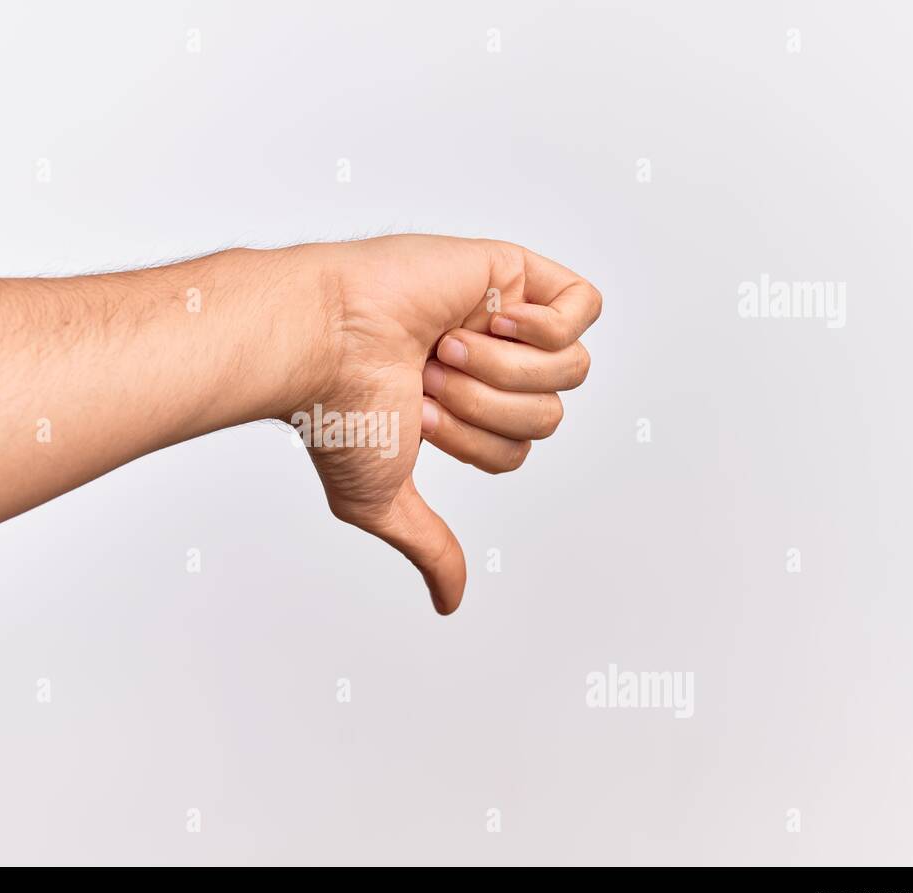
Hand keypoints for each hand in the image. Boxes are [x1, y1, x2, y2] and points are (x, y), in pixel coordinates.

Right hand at [286, 235, 601, 613]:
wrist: (328, 338)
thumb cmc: (338, 410)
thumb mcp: (382, 500)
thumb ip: (429, 546)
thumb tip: (451, 603)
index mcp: (459, 409)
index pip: (518, 449)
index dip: (475, 443)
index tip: (417, 414)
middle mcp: (484, 364)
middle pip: (550, 416)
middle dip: (488, 410)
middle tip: (429, 379)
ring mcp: (501, 314)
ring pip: (568, 369)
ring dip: (503, 372)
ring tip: (447, 347)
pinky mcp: (513, 270)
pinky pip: (584, 308)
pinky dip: (544, 327)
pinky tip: (490, 321)